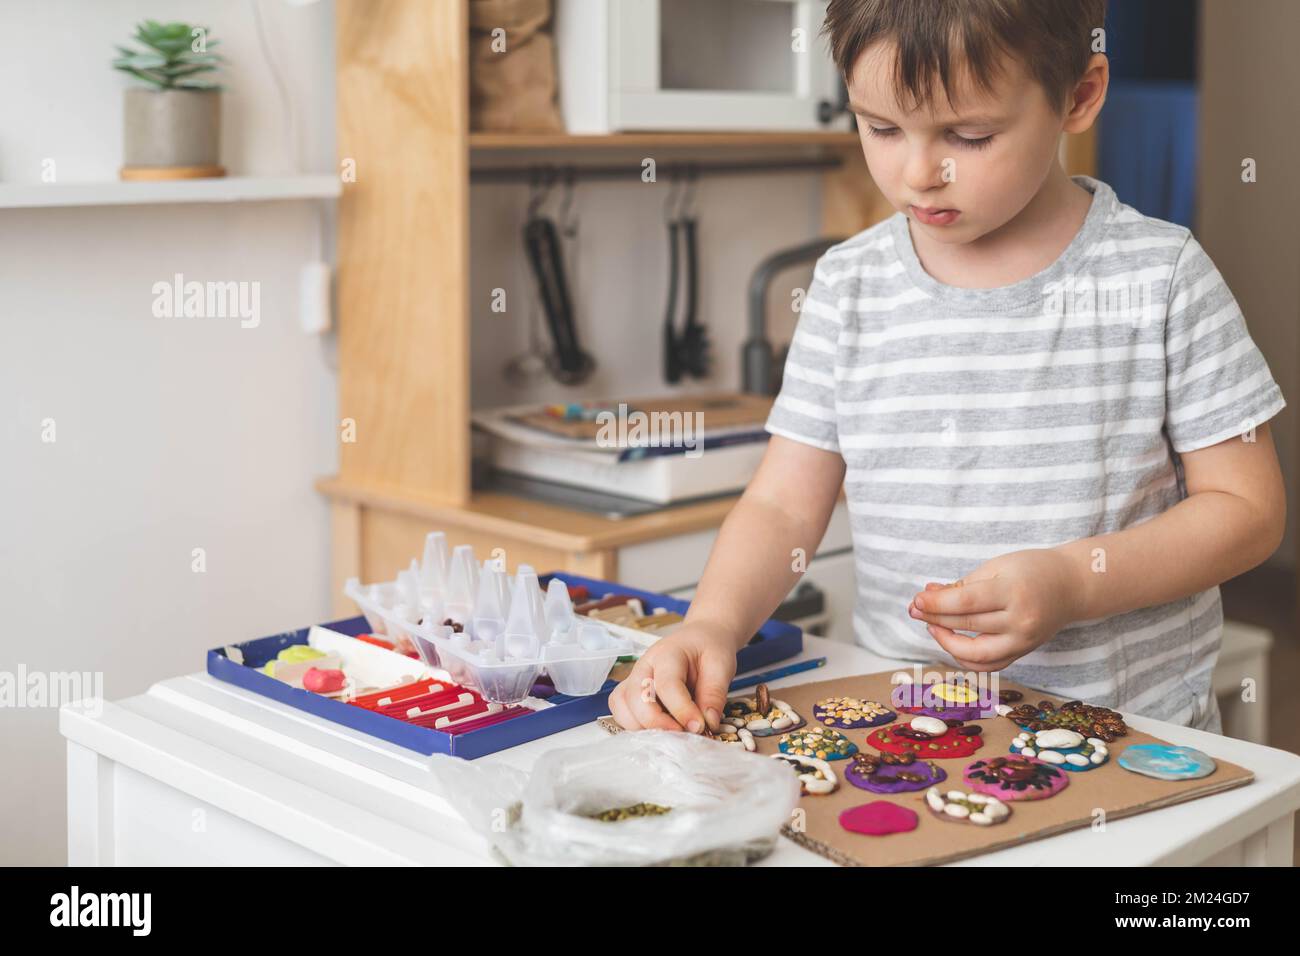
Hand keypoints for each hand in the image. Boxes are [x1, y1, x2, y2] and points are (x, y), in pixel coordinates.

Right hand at [607, 620, 737, 732]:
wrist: (701, 638)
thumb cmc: (709, 648)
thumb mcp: (721, 665)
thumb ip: (714, 694)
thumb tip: (708, 723)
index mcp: (667, 654)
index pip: (666, 685)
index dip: (681, 710)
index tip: (699, 727)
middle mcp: (644, 666)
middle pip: (635, 698)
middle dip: (656, 723)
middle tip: (683, 735)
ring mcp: (635, 679)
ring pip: (622, 707)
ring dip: (642, 727)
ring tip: (671, 733)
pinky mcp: (633, 692)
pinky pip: (622, 712)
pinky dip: (636, 726)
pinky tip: (660, 729)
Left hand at [907, 548, 1084, 670]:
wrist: (1071, 586)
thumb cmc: (1031, 569)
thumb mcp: (997, 567)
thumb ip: (963, 584)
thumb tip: (927, 597)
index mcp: (1013, 592)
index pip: (965, 602)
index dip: (936, 604)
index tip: (915, 600)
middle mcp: (1020, 621)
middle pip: (967, 626)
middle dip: (934, 619)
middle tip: (914, 609)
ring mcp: (1023, 641)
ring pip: (975, 653)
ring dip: (946, 642)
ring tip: (931, 626)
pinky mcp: (1023, 652)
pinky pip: (988, 665)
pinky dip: (965, 658)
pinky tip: (950, 642)